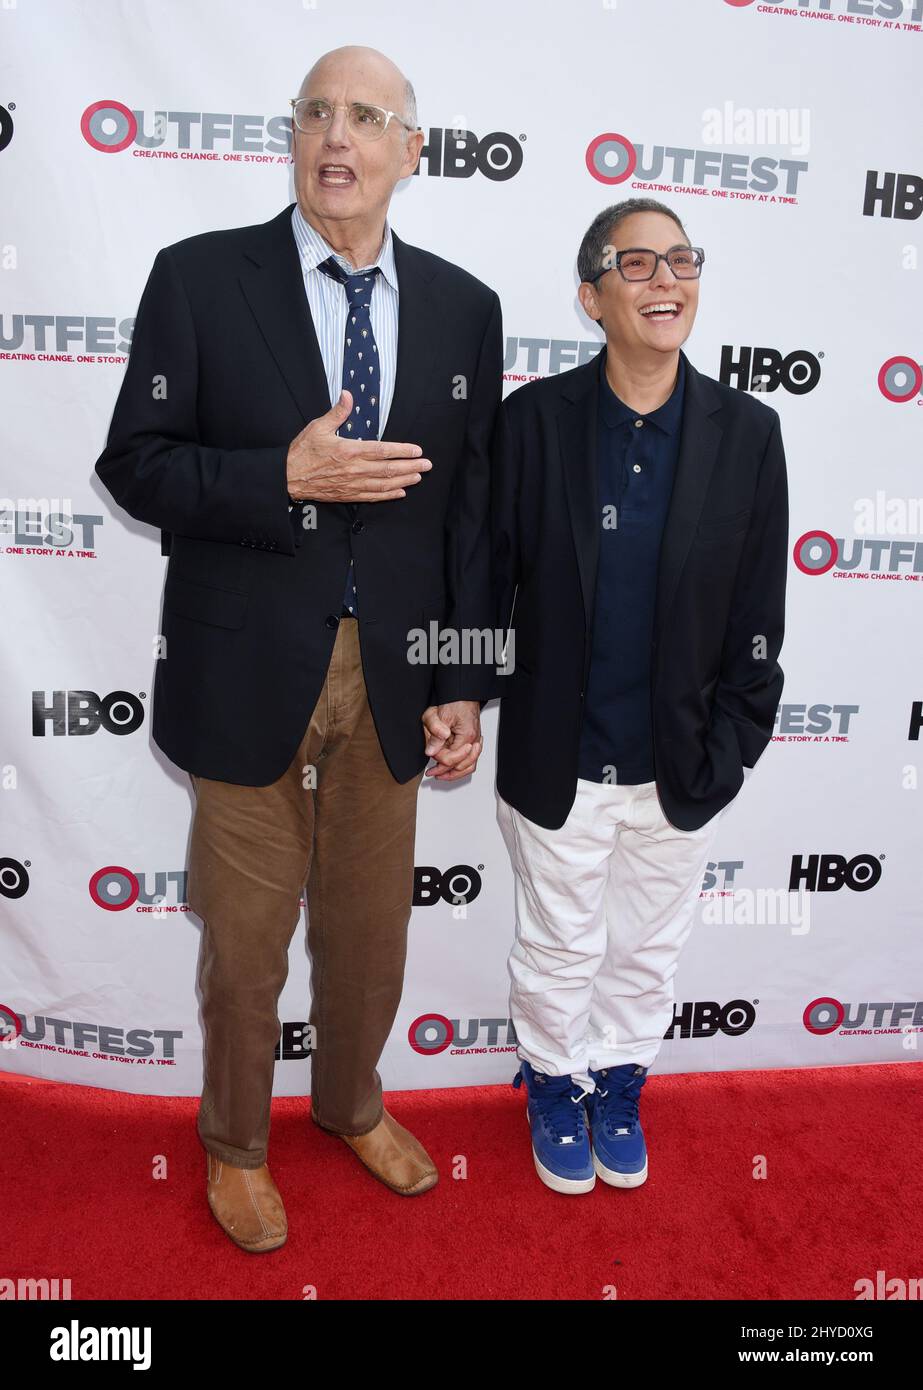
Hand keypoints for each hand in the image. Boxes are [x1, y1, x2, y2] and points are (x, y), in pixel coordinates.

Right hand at [286, 390, 431, 501]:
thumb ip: (337, 412)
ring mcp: (352, 484)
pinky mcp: (348, 494)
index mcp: (348, 450)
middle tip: (427, 464)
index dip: (402, 450)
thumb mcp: (318, 427)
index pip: (383, 450)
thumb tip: (348, 395)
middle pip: (389, 469)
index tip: (416, 450)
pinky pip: (373, 496)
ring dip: (404, 480)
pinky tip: (400, 492)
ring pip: (384, 484)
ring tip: (417, 476)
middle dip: (411, 466)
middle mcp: (354, 469)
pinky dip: (388, 495)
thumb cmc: (302, 452)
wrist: (288, 477)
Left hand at [422, 701, 483, 780]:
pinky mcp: (474, 741)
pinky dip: (461, 766)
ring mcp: (476, 742)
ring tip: (441, 775)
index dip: (438, 760)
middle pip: (461, 766)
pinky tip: (452, 767)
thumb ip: (434, 734)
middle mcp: (474, 741)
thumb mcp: (439, 715)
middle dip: (445, 771)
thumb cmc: (455, 701)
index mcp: (467, 736)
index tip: (429, 758)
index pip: (452, 758)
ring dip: (455, 773)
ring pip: (469, 766)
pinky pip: (471, 759)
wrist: (464, 693)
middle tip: (432, 773)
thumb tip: (431, 751)